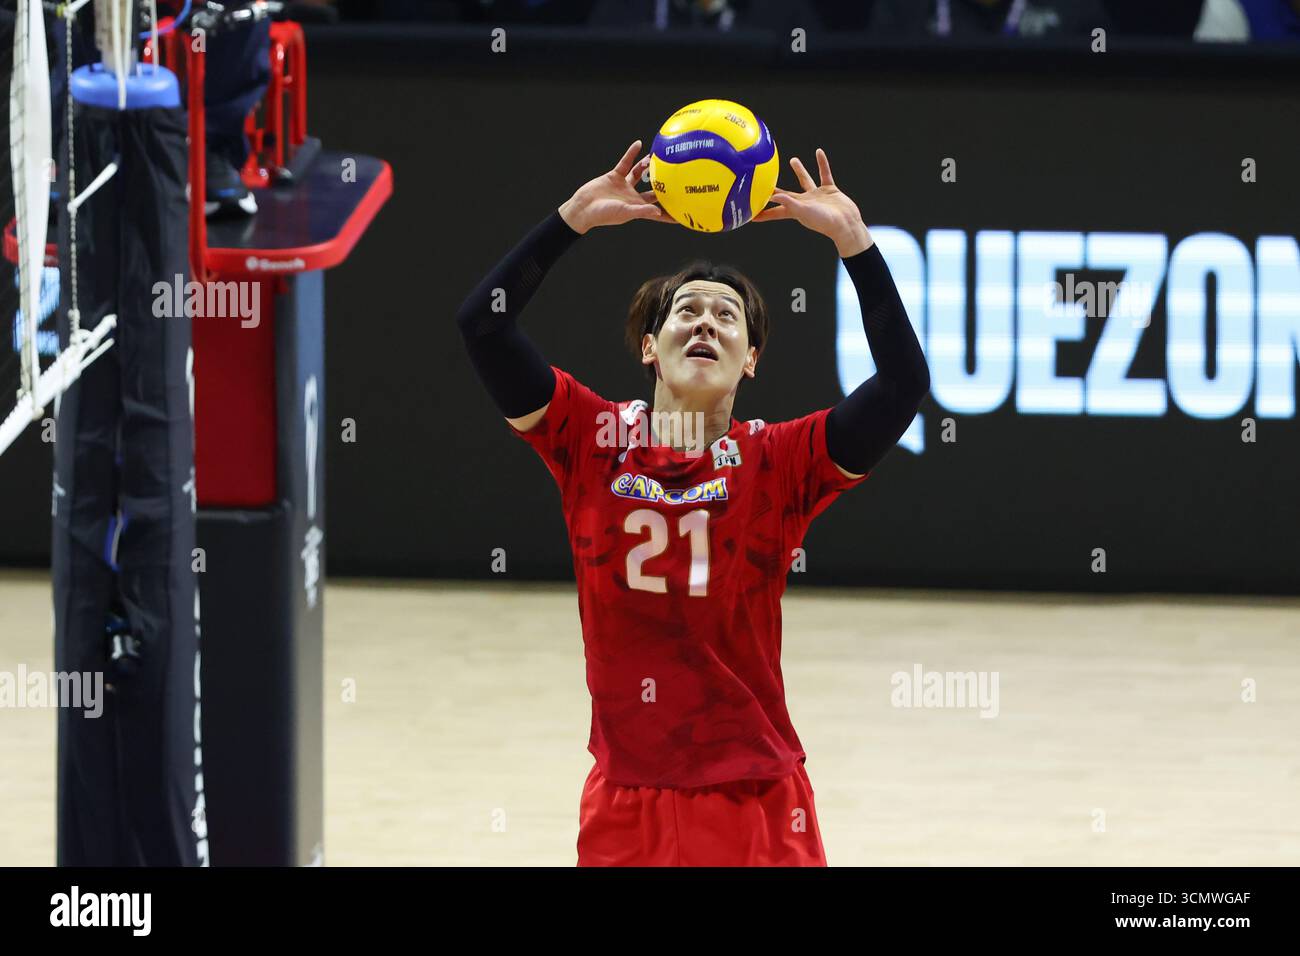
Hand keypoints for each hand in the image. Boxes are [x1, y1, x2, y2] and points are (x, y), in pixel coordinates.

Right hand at [558, 140, 672, 234]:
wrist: (583, 207)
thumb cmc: (603, 215)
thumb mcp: (624, 213)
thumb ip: (642, 211)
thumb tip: (658, 212)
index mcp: (638, 208)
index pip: (658, 211)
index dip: (670, 212)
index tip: (685, 212)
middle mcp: (633, 197)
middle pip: (653, 191)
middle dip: (665, 186)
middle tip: (679, 177)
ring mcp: (624, 186)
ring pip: (640, 173)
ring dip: (649, 165)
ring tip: (660, 156)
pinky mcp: (615, 176)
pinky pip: (626, 163)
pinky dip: (631, 154)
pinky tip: (639, 144)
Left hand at [753, 148, 872, 257]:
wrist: (846, 224)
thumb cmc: (824, 222)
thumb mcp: (804, 211)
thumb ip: (789, 202)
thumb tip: (771, 195)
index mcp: (795, 210)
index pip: (774, 211)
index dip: (762, 213)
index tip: (749, 213)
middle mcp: (804, 203)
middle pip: (785, 194)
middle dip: (774, 189)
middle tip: (764, 181)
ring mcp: (817, 196)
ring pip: (805, 180)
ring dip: (799, 170)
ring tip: (792, 159)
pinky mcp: (830, 190)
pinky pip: (824, 173)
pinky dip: (822, 163)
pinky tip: (819, 152)